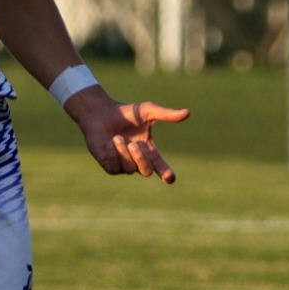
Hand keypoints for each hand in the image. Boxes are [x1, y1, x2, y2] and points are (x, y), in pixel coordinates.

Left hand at [65, 91, 190, 183]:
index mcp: (149, 150)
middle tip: (134, 145)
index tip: (169, 178)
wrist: (101, 112)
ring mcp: (123, 164)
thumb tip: (188, 112)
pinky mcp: (109, 165)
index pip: (161, 166)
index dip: (166, 173)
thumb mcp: (148, 111)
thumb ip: (167, 114)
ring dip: (123, 152)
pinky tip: (108, 144)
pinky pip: (114, 168)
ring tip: (117, 137)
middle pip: (146, 171)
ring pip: (129, 169)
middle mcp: (137, 160)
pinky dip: (112, 155)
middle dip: (141, 160)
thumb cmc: (126, 112)